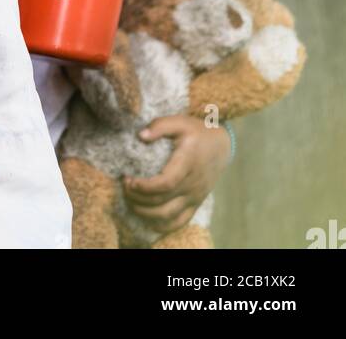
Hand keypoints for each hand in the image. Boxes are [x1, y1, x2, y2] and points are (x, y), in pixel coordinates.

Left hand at [122, 115, 231, 234]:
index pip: (165, 183)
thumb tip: (140, 136)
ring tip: (131, 200)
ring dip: (145, 213)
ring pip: (168, 216)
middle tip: (125, 187)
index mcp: (187, 163)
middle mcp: (192, 184)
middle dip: (138, 198)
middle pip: (162, 202)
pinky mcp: (196, 204)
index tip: (128, 180)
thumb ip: (160, 126)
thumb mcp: (180, 122)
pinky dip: (162, 225)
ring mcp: (194, 197)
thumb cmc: (198, 133)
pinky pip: (179, 222)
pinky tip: (148, 217)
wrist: (221, 146)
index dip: (145, 187)